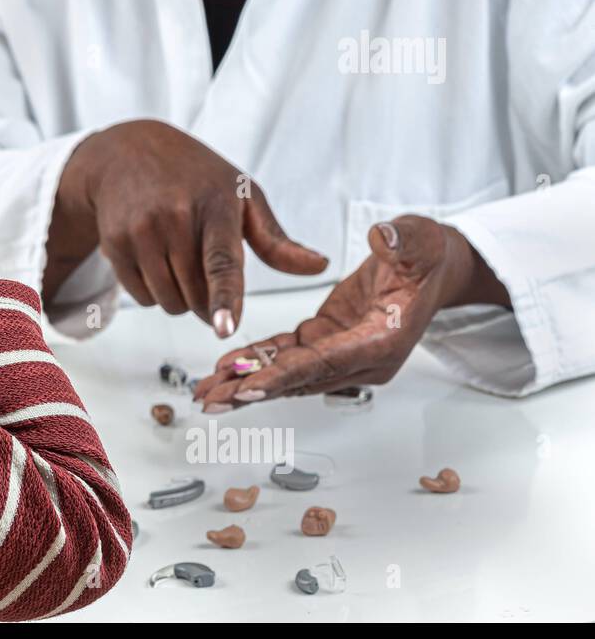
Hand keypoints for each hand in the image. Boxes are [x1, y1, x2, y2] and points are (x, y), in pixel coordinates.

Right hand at [45, 120, 326, 336]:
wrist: (127, 152)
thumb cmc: (192, 175)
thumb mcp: (241, 194)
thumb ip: (276, 240)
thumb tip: (319, 266)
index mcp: (215, 205)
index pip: (222, 261)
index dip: (225, 298)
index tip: (224, 326)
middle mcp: (174, 217)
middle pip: (196, 295)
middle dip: (208, 300)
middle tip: (206, 272)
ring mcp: (140, 231)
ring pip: (169, 302)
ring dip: (180, 298)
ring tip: (180, 261)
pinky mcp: (114, 243)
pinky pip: (142, 297)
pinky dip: (154, 291)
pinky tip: (155, 260)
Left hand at [192, 215, 510, 409]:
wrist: (429, 266)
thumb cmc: (425, 256)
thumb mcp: (419, 241)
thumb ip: (402, 242)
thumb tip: (382, 239)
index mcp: (383, 341)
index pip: (327, 363)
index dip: (286, 375)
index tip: (249, 386)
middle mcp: (361, 358)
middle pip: (300, 378)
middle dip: (254, 389)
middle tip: (213, 399)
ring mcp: (340, 352)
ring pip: (287, 374)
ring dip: (246, 382)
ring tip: (207, 393)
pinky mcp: (324, 340)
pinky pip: (284, 355)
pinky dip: (255, 362)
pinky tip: (226, 369)